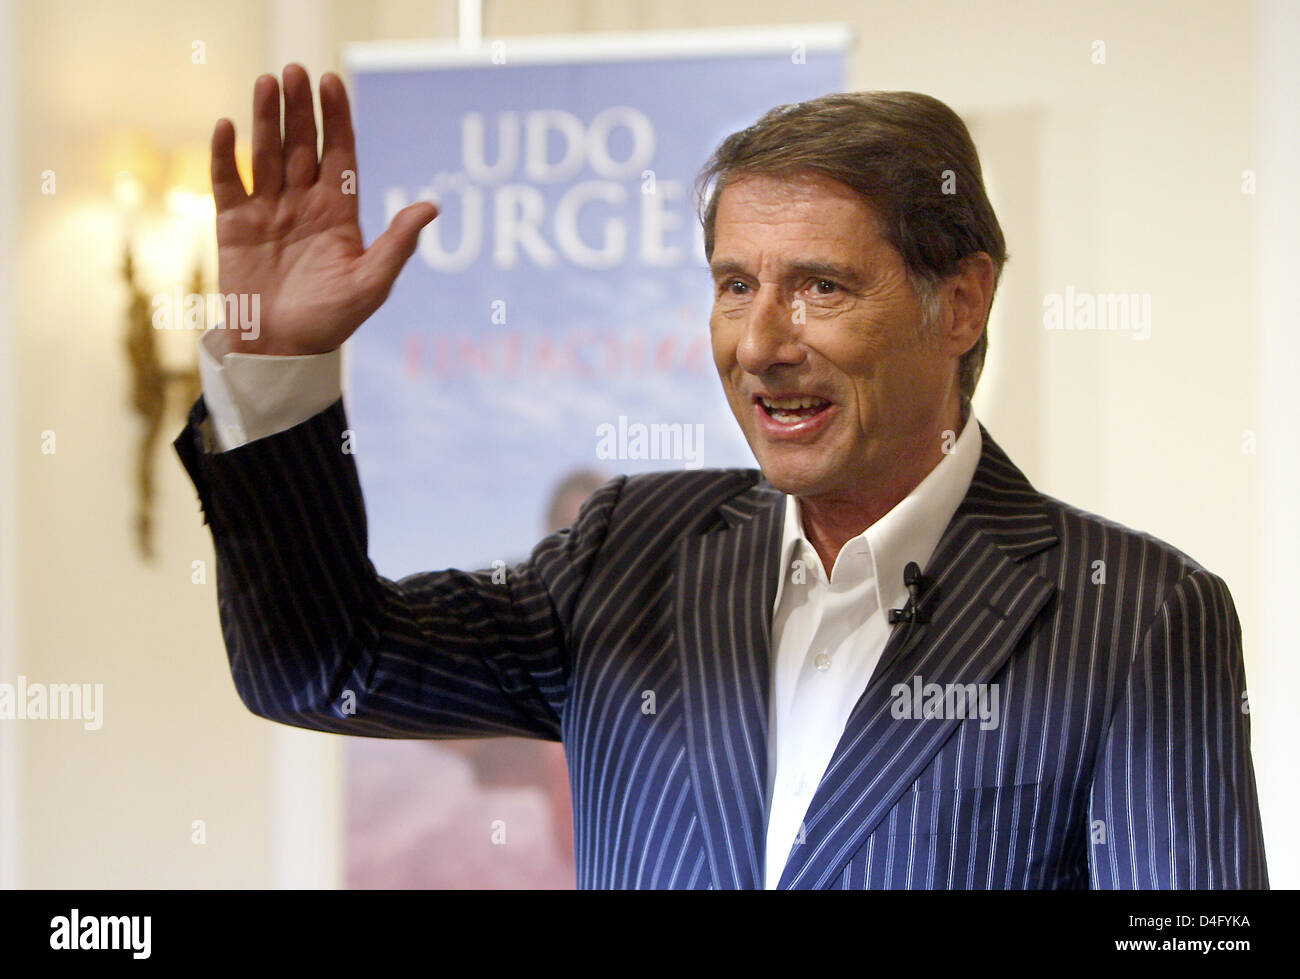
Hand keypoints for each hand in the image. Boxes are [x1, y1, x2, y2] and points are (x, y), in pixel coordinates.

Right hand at [209, 64, 437, 355]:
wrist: (281, 351)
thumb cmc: (331, 322)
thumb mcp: (371, 284)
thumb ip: (397, 244)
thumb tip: (431, 206)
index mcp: (338, 212)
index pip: (339, 154)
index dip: (336, 119)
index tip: (333, 83)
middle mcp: (303, 203)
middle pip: (301, 145)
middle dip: (299, 109)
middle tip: (295, 71)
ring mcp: (268, 210)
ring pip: (265, 153)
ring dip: (265, 118)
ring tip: (267, 82)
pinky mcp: (234, 224)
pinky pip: (228, 181)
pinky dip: (225, 154)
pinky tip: (227, 125)